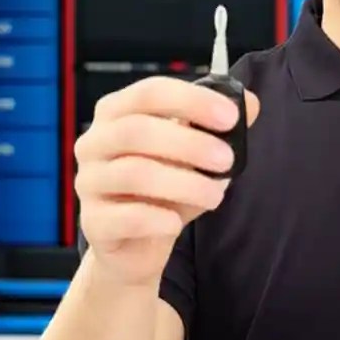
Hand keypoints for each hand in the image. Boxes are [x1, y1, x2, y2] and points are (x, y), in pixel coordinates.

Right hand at [73, 75, 260, 286]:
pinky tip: (176, 223)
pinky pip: (124, 217)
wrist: (134, 246)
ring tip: (215, 194)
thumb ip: (218, 128)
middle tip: (227, 159)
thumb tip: (250, 103)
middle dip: (189, 143)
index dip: (191, 100)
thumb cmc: (161, 191)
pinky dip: (156, 219)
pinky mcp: (93, 222)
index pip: (149, 93)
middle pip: (136, 130)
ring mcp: (88, 182)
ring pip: (133, 174)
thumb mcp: (193, 155)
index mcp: (116, 113)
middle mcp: (94, 142)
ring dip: (183, 183)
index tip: (230, 116)